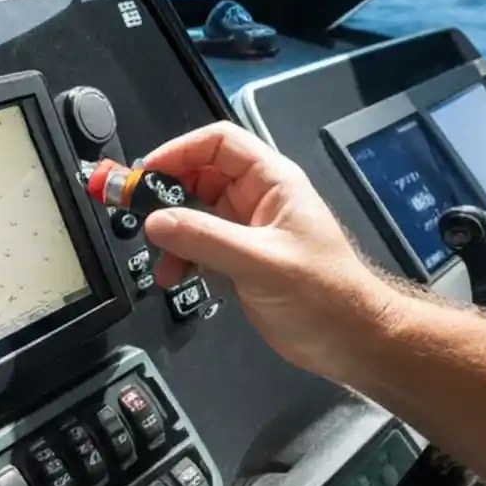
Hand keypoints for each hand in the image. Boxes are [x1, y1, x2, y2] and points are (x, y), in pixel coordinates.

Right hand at [142, 121, 400, 380]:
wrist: (350, 342)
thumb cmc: (322, 294)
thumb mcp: (260, 262)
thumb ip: (204, 239)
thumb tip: (153, 221)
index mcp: (272, 182)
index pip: (219, 143)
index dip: (180, 151)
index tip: (145, 174)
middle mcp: (256, 199)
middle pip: (200, 176)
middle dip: (167, 193)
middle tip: (135, 212)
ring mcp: (246, 230)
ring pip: (194, 213)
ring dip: (171, 231)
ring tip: (160, 257)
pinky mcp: (239, 260)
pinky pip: (198, 245)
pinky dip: (180, 257)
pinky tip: (174, 277)